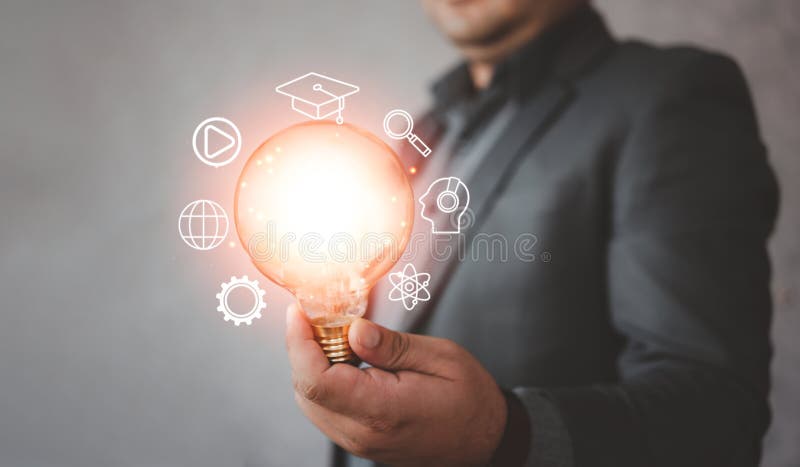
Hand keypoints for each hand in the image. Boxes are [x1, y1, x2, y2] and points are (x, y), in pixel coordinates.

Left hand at [285, 304, 507, 465]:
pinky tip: (344, 359)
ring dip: (311, 364)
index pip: (317, 380)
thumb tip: (353, 329)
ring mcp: (359, 441)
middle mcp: (363, 432)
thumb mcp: (440, 358)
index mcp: (383, 410)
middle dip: (303, 348)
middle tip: (321, 316)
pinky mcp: (359, 440)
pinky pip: (324, 410)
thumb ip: (392, 346)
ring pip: (309, 401)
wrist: (486, 440)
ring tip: (336, 335)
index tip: (300, 312)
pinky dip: (323, 380)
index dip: (299, 342)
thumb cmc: (470, 399)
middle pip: (305, 389)